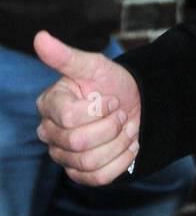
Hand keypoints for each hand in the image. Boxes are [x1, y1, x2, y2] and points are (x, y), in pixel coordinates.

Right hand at [33, 30, 140, 185]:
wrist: (134, 103)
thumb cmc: (110, 83)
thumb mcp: (93, 65)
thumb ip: (66, 56)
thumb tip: (40, 37)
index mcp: (48, 105)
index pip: (69, 118)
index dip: (98, 109)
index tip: (111, 98)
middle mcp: (49, 132)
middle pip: (79, 142)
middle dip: (110, 126)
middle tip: (120, 112)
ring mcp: (63, 155)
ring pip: (90, 162)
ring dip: (118, 143)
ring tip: (126, 127)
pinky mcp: (79, 173)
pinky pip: (99, 178)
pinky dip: (121, 161)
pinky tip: (128, 144)